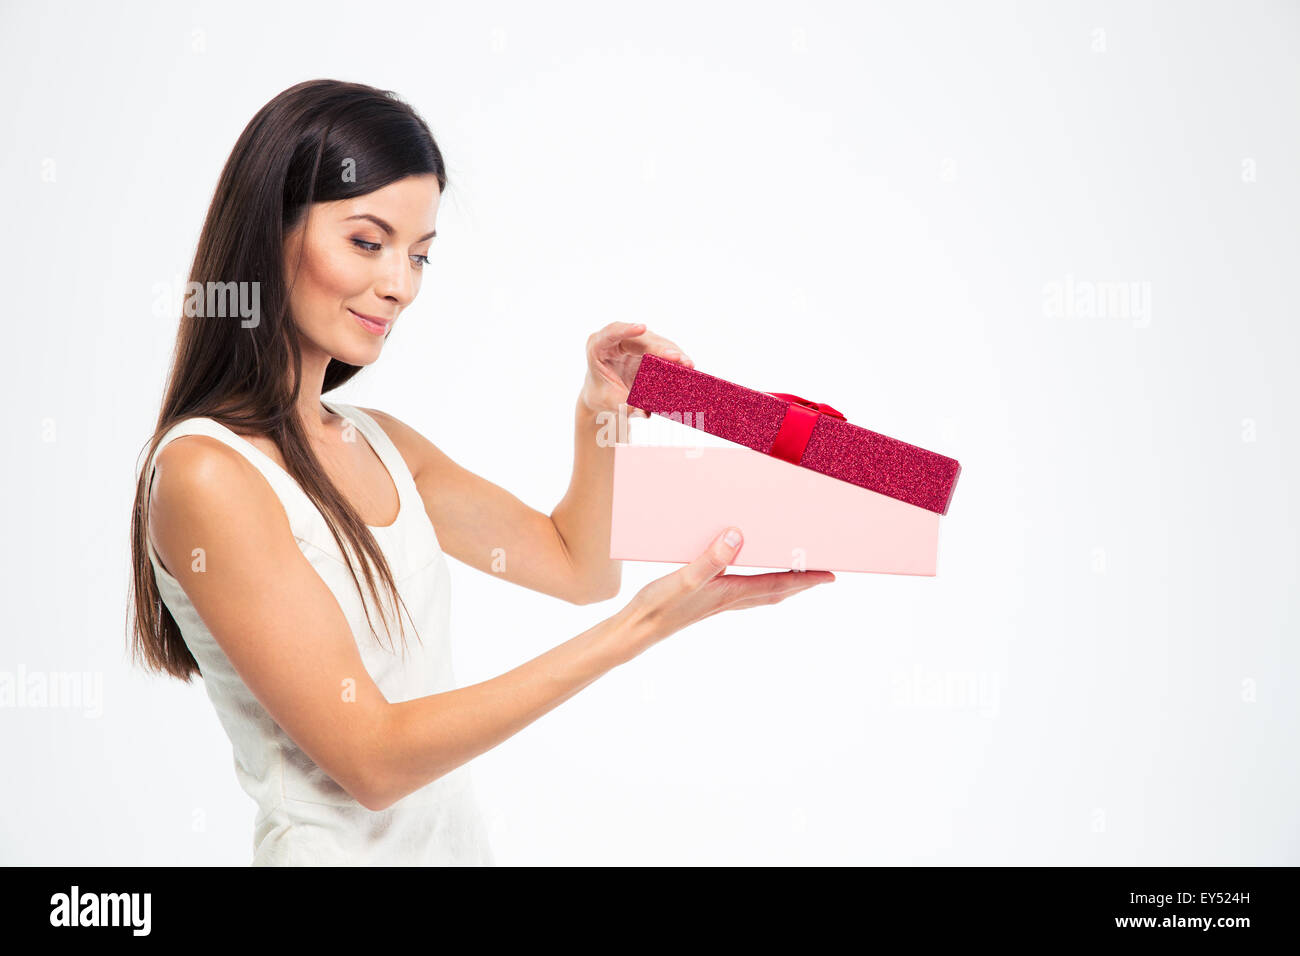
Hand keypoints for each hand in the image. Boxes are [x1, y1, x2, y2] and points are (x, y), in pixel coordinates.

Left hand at [580, 321, 693, 415]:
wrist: (604, 396)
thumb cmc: (602, 395)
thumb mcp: (609, 402)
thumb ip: (623, 405)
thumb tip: (643, 411)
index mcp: (598, 347)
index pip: (612, 332)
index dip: (627, 329)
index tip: (642, 327)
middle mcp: (616, 340)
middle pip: (641, 339)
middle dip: (661, 348)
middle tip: (678, 358)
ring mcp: (633, 342)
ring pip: (656, 342)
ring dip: (673, 352)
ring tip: (687, 364)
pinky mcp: (647, 348)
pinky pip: (663, 349)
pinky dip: (674, 358)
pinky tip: (686, 365)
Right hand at [617, 527, 835, 655]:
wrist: (637, 630)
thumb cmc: (659, 606)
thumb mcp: (685, 578)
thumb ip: (711, 559)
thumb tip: (738, 538)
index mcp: (732, 593)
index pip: (778, 583)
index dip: (806, 580)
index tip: (831, 576)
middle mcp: (730, 599)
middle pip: (776, 591)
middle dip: (801, 584)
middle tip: (821, 576)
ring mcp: (718, 601)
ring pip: (760, 592)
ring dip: (780, 584)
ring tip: (793, 574)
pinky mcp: (704, 599)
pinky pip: (741, 590)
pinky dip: (755, 583)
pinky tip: (743, 575)